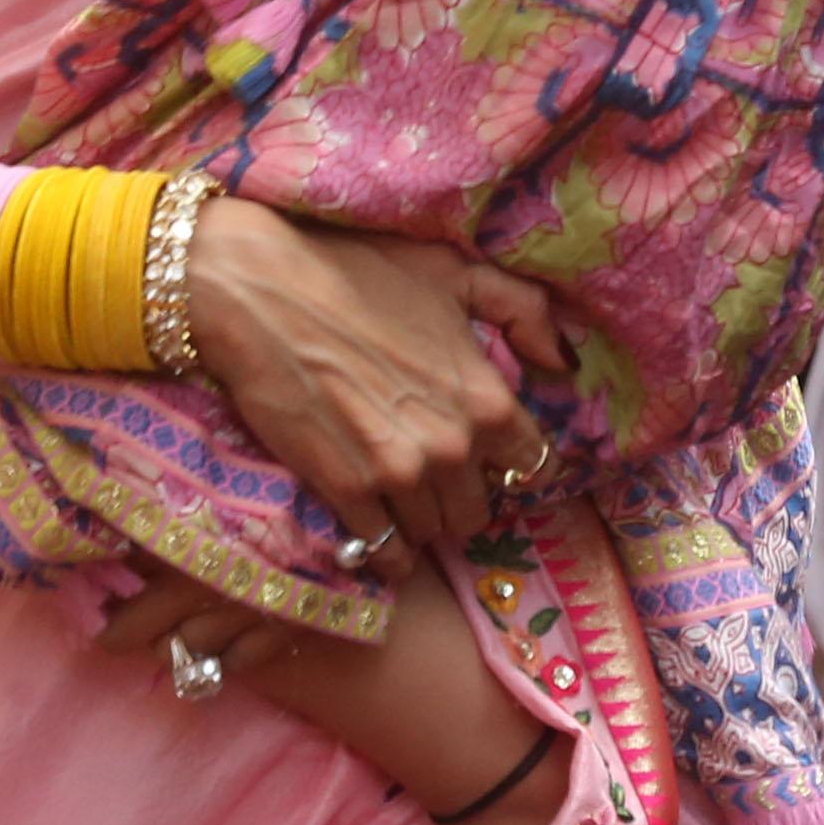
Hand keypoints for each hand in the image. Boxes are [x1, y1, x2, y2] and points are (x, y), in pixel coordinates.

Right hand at [183, 201, 572, 554]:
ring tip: (396, 489)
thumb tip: (563, 361)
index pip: (530, 465)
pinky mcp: (345, 491)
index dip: (508, 461)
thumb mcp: (453, 272)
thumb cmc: (357, 273)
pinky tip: (371, 520)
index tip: (485, 455)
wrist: (260, 289)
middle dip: (460, 494)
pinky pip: (383, 552)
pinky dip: (381, 547)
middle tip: (432, 470)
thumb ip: (522, 312)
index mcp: (485, 398)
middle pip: (478, 510)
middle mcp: (451, 447)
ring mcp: (397, 476)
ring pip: (432, 534)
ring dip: (419, 519)